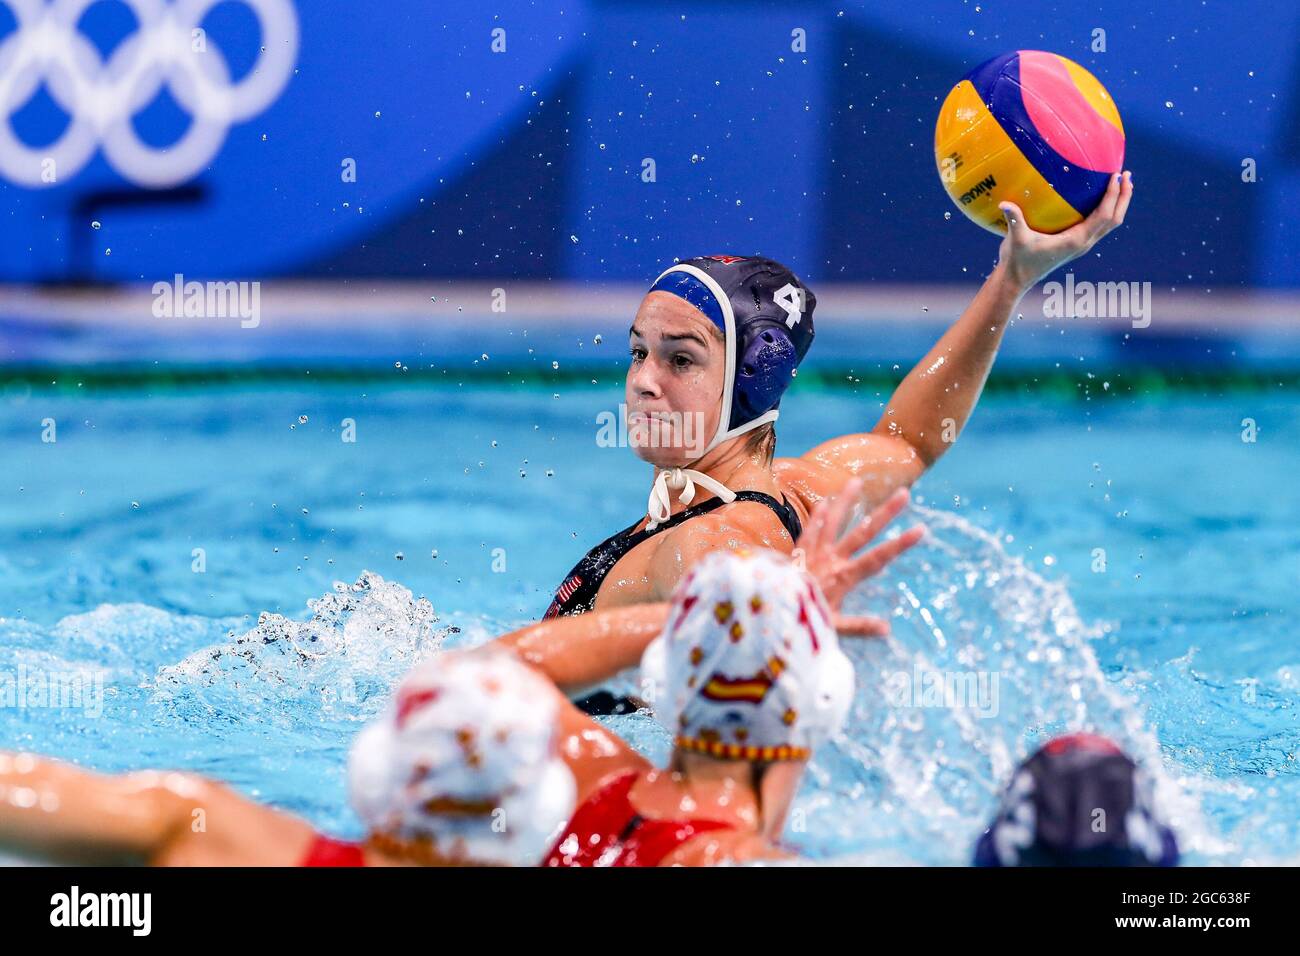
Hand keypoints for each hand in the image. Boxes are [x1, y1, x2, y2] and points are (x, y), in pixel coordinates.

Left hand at [796, 478, 924, 636]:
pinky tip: (823, 502)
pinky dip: (816, 517)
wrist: (768, 608)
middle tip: (904, 493)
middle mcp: (831, 559)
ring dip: (846, 501)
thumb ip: (859, 626)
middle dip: (885, 513)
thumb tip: (886, 629)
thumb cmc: (801, 620)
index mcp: (844, 577)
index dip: (900, 544)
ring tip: (857, 481)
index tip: (921, 529)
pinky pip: (808, 530)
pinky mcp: (798, 551)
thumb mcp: (833, 628)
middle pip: (863, 532)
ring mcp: (814, 552)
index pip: (878, 558)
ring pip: (833, 521)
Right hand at [997, 170, 1133, 291]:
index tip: (1116, 176)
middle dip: (1123, 197)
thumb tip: (1004, 204)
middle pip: (1114, 219)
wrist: (1017, 280)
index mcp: (1076, 241)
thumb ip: (1013, 220)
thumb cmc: (1017, 260)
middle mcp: (1084, 243)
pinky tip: (1099, 198)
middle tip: (1126, 174)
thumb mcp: (1015, 239)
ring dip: (1118, 203)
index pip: (1103, 216)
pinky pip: (1099, 225)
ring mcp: (1082, 245)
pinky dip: (1106, 210)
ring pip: (1110, 223)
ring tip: (1121, 183)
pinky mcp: (1077, 244)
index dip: (1112, 196)